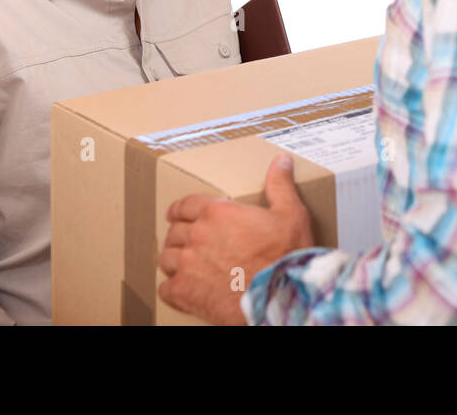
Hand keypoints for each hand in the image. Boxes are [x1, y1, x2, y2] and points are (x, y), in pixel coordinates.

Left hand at [157, 153, 314, 324]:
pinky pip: (166, 289)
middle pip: (174, 232)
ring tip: (182, 266)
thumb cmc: (286, 255)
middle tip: (186, 243)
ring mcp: (188, 264)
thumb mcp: (290, 214)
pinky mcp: (185, 292)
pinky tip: (181, 290)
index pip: (185, 206)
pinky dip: (172, 289)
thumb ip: (280, 185)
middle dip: (179, 236)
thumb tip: (281, 160)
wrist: (280, 296)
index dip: (180, 210)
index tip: (177, 214)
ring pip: (166, 259)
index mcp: (217, 212)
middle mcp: (197, 235)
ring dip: (173, 261)